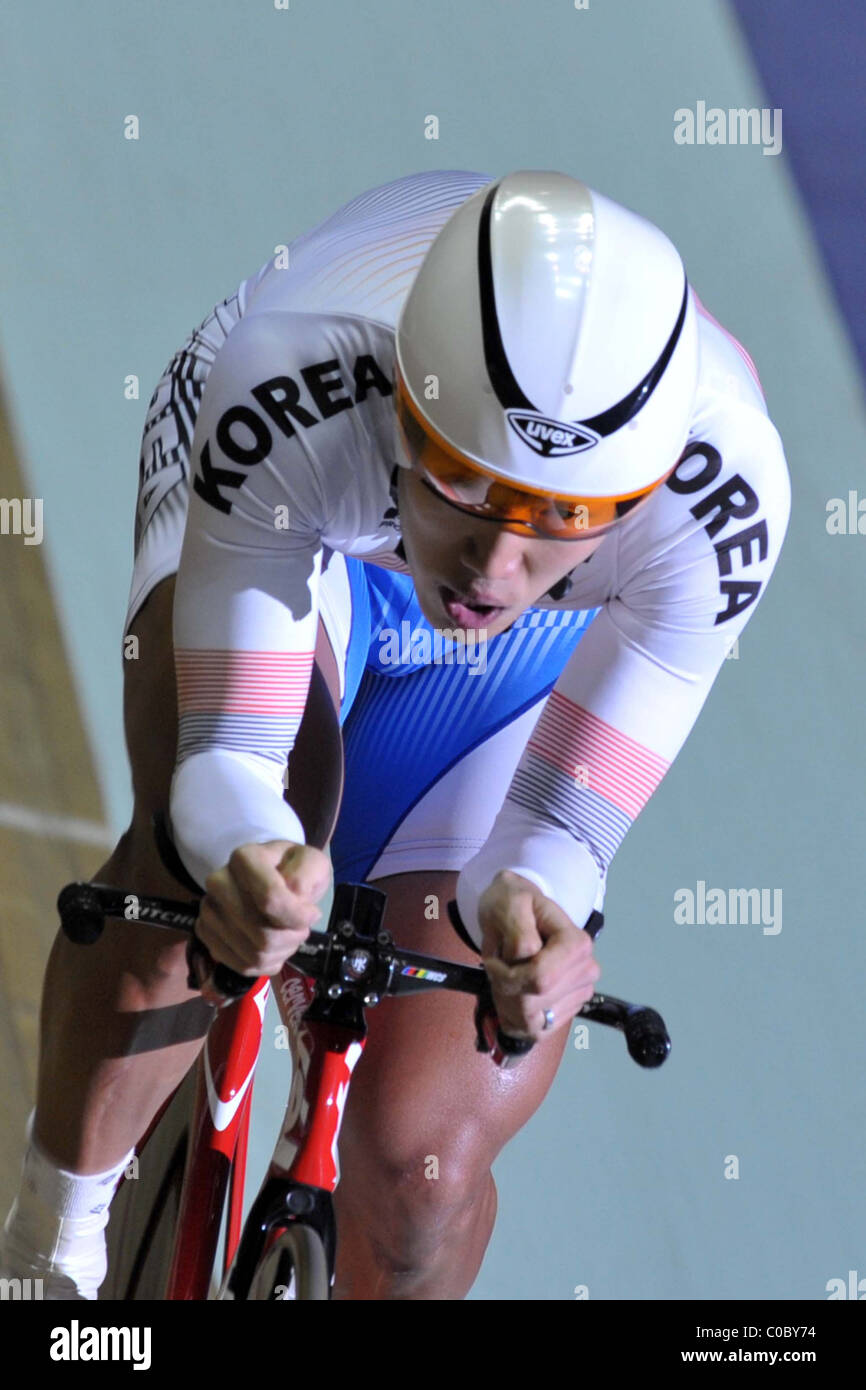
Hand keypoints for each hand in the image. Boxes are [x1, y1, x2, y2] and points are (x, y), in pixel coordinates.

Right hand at [196, 841, 330, 976]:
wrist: (273, 879)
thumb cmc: (293, 871)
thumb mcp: (312, 863)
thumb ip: (307, 875)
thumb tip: (294, 898)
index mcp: (244, 858)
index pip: (270, 899)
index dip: (297, 916)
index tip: (312, 914)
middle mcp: (218, 882)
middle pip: (262, 932)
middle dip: (292, 936)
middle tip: (300, 926)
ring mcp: (209, 911)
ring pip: (254, 953)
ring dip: (282, 950)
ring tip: (288, 934)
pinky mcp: (207, 935)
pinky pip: (243, 966)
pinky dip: (267, 963)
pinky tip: (274, 947)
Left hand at [477, 870, 600, 1041]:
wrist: (517, 910)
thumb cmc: (512, 906)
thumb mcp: (509, 906)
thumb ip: (519, 932)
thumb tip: (530, 957)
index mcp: (576, 944)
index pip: (540, 980)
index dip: (508, 976)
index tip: (494, 959)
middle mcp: (585, 972)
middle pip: (533, 1004)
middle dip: (504, 990)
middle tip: (497, 967)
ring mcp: (579, 994)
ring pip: (532, 1022)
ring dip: (507, 1004)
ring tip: (505, 977)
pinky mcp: (567, 1012)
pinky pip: (534, 1031)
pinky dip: (514, 1017)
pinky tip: (512, 993)